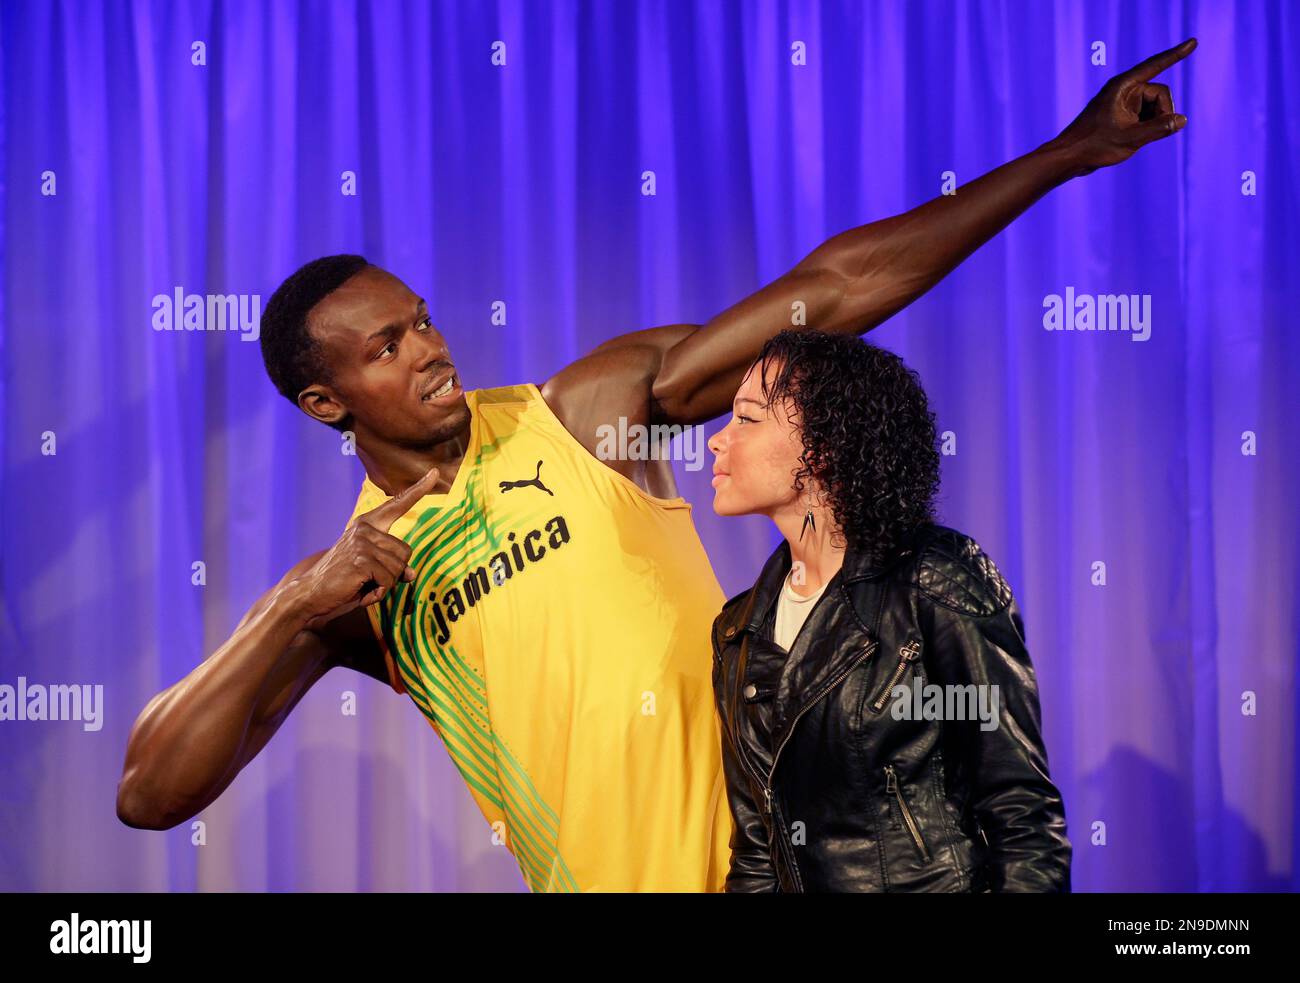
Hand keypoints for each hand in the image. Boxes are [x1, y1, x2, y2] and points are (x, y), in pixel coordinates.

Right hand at [296, 465, 441, 631]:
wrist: (310, 594)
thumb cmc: (343, 582)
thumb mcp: (372, 572)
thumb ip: (393, 567)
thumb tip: (411, 573)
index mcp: (367, 524)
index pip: (397, 504)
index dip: (418, 490)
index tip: (435, 473)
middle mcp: (365, 528)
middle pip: (406, 552)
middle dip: (393, 573)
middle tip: (368, 579)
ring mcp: (362, 542)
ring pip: (398, 568)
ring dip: (384, 584)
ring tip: (361, 584)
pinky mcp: (361, 559)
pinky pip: (388, 580)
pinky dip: (377, 592)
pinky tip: (360, 590)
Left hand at [1052, 37, 1195, 175]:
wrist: (1068, 158)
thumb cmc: (1094, 146)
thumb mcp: (1130, 139)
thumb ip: (1159, 128)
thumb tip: (1181, 120)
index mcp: (1123, 86)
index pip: (1156, 65)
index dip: (1176, 54)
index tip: (1194, 42)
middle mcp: (1124, 90)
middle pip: (1161, 94)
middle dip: (1162, 113)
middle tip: (1144, 134)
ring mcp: (1123, 102)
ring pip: (1155, 107)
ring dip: (1153, 123)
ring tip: (1132, 138)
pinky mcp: (1122, 114)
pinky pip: (1146, 116)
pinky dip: (1146, 127)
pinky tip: (1130, 140)